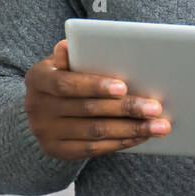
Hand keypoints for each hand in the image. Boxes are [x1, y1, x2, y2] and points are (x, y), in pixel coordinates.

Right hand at [24, 39, 170, 159]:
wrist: (43, 106)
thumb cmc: (64, 74)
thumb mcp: (63, 61)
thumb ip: (72, 55)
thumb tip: (67, 45)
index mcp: (37, 78)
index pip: (66, 84)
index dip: (95, 86)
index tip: (123, 87)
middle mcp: (36, 107)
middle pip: (87, 110)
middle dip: (125, 108)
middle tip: (155, 108)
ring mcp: (45, 132)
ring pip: (94, 132)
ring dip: (130, 129)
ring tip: (158, 126)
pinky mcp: (56, 150)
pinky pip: (93, 149)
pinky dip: (120, 142)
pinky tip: (140, 136)